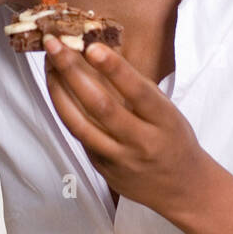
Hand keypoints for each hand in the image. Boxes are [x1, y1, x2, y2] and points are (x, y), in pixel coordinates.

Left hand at [41, 36, 212, 217]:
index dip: (114, 69)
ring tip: (49, 66)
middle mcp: (141, 142)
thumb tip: (102, 55)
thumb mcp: (167, 111)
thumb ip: (139, 88)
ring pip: (80, 125)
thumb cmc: (174, 139)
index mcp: (164, 121)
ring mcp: (119, 159)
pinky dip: (65, 111)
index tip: (92, 47)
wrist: (182, 188)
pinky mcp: (103, 170)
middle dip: (72, 72)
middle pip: (101, 106)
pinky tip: (57, 91)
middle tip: (54, 45)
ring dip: (59, 92)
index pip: (138, 92)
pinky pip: (80, 137)